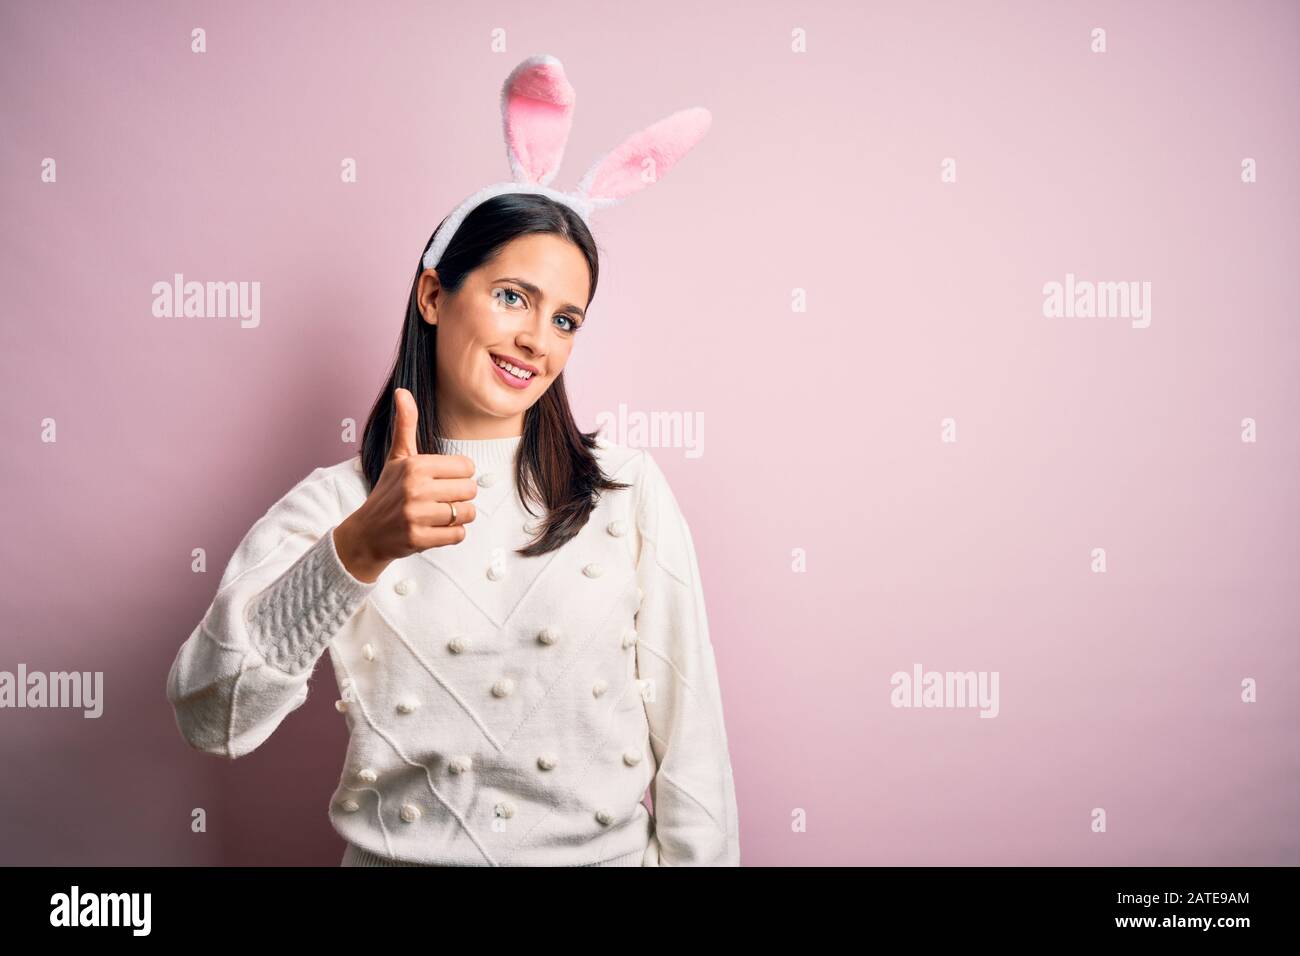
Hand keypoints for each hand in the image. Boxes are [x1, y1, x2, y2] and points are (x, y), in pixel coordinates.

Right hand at [334, 387, 476, 581]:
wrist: (367, 533)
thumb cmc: (388, 492)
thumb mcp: (397, 457)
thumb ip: (405, 424)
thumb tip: (402, 391)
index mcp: (416, 465)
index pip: (467, 467)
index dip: (458, 475)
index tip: (441, 480)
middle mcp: (416, 488)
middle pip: (470, 490)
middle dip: (460, 497)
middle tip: (440, 499)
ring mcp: (416, 515)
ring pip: (467, 513)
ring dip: (458, 517)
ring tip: (438, 514)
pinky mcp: (419, 539)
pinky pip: (458, 535)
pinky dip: (452, 534)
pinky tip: (435, 529)